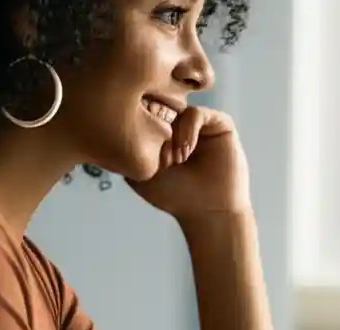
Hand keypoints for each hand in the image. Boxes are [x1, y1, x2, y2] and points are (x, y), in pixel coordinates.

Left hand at [127, 106, 251, 222]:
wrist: (209, 211)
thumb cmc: (175, 196)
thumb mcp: (140, 172)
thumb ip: (128, 148)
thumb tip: (120, 123)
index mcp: (162, 134)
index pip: (144, 113)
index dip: (140, 128)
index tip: (144, 155)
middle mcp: (180, 126)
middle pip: (160, 107)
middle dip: (156, 128)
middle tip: (162, 158)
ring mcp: (200, 124)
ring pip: (177, 109)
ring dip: (172, 133)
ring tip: (177, 159)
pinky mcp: (220, 124)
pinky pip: (197, 113)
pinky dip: (188, 129)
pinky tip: (187, 151)